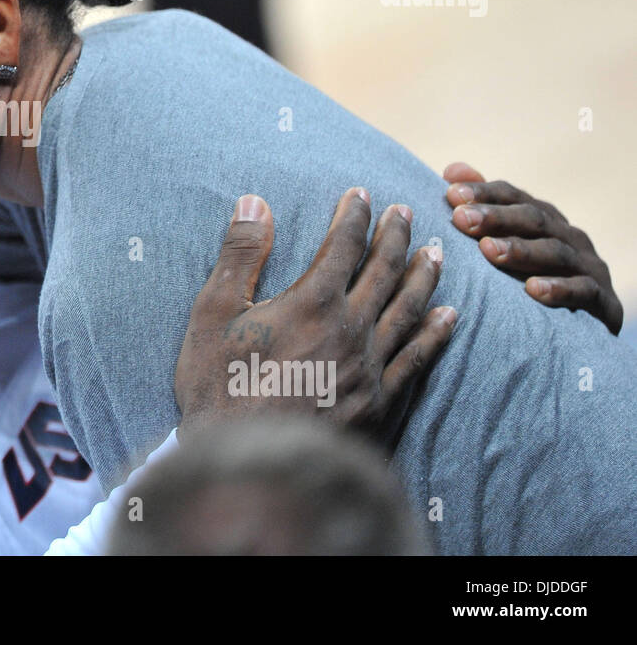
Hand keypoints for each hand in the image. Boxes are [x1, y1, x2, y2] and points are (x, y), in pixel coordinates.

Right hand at [174, 188, 455, 448]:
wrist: (250, 465)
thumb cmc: (220, 389)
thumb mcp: (213, 314)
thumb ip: (239, 256)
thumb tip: (254, 201)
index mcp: (311, 302)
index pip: (342, 245)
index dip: (354, 216)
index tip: (362, 194)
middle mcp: (351, 327)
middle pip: (383, 270)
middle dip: (395, 236)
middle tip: (407, 212)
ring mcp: (371, 366)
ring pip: (408, 309)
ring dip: (423, 276)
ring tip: (437, 253)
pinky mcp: (381, 402)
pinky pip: (418, 358)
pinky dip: (435, 333)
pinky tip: (448, 317)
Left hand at [444, 162, 622, 333]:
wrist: (586, 327)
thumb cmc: (534, 277)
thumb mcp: (509, 242)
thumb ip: (483, 207)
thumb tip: (451, 170)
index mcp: (544, 219)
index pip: (513, 197)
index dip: (484, 193)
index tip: (451, 193)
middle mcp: (568, 236)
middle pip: (532, 219)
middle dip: (496, 217)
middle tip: (461, 218)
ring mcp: (588, 266)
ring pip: (555, 251)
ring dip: (521, 250)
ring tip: (488, 250)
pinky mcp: (603, 300)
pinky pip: (583, 290)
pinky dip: (559, 288)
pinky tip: (533, 290)